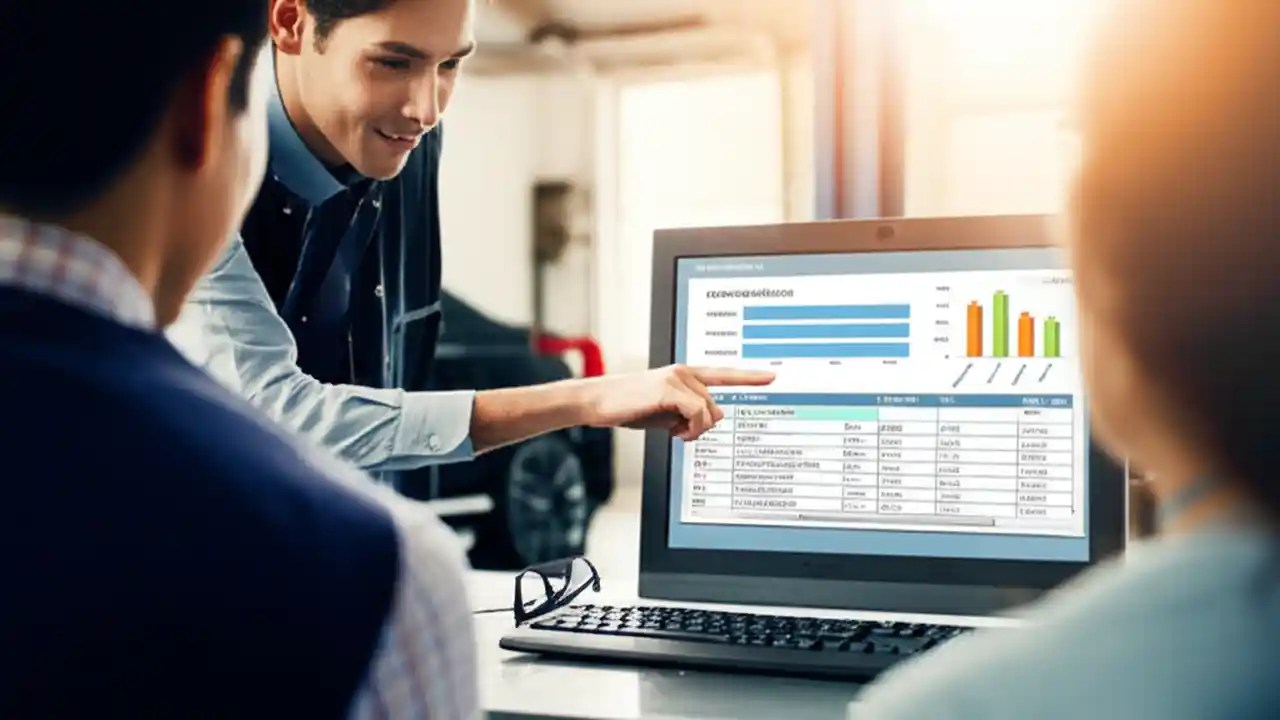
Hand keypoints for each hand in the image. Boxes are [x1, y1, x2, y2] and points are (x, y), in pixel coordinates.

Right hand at [582, 365, 775, 440]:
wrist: (598, 401)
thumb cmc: (629, 406)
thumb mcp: (665, 413)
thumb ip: (691, 413)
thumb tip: (718, 416)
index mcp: (684, 374)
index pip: (723, 373)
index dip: (748, 376)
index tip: (771, 377)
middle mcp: (684, 371)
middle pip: (715, 405)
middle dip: (701, 426)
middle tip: (678, 432)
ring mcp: (677, 378)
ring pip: (709, 411)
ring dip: (695, 429)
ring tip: (673, 431)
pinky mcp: (669, 388)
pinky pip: (698, 414)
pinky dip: (691, 429)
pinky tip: (675, 433)